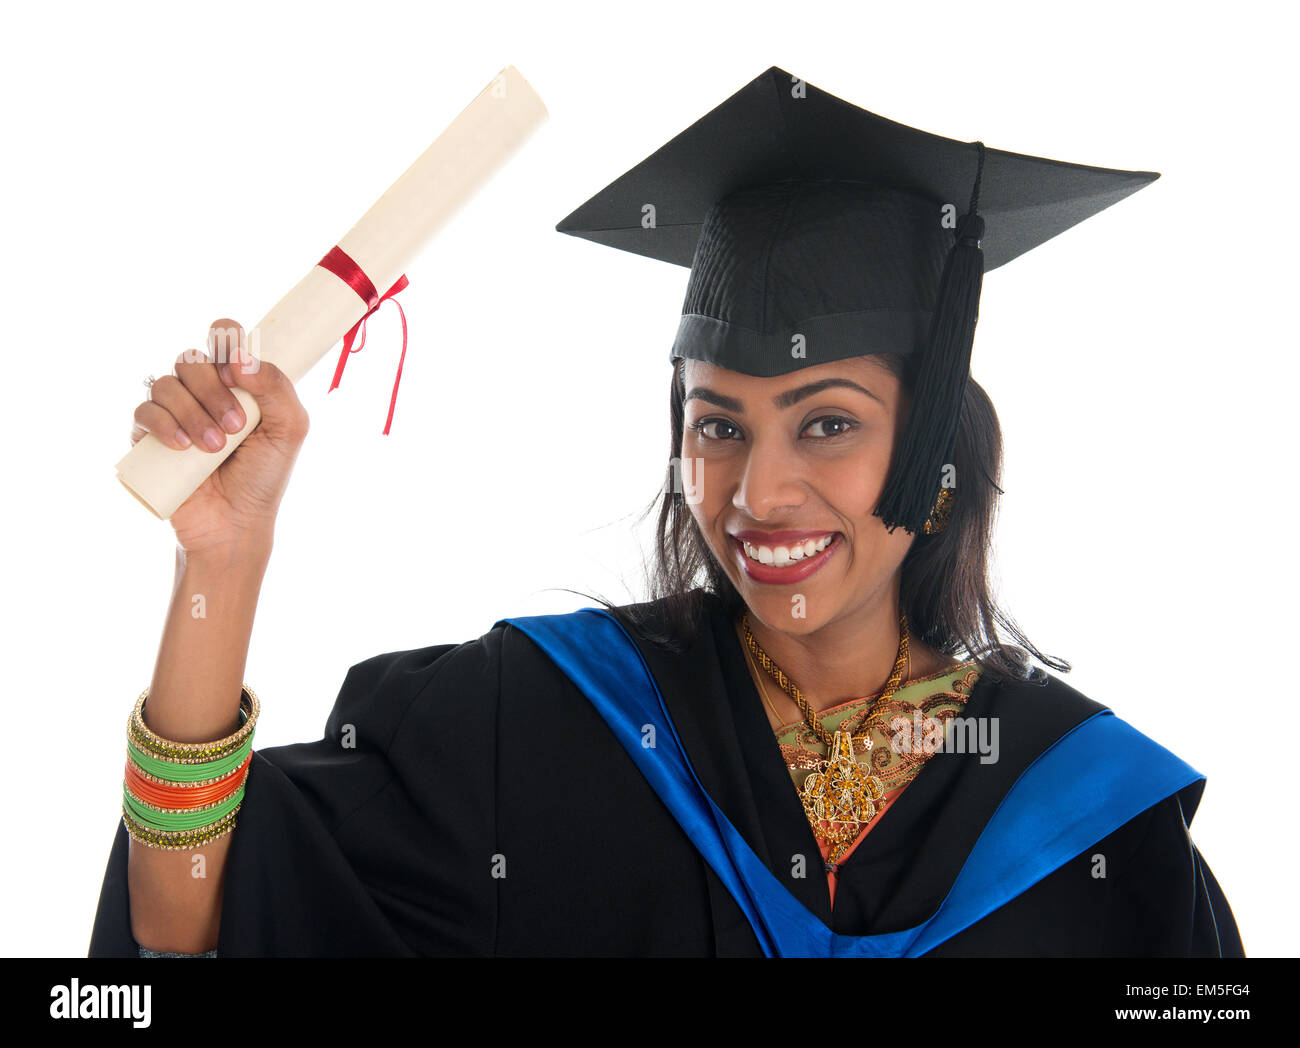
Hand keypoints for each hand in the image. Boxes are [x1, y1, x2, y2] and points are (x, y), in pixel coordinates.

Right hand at [130, 318, 309, 557]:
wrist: (235, 522)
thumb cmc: (265, 475)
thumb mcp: (289, 430)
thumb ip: (277, 388)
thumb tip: (240, 357)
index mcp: (237, 381)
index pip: (223, 336)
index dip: (225, 339)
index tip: (237, 371)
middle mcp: (203, 391)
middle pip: (192, 359)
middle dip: (213, 391)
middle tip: (236, 426)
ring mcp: (174, 412)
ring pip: (167, 384)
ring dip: (192, 412)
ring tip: (214, 447)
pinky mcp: (149, 436)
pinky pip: (143, 411)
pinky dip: (162, 423)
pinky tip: (182, 446)